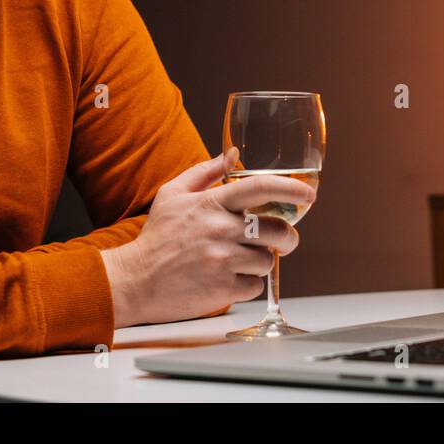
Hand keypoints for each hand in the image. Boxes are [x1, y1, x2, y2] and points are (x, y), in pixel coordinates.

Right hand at [101, 147, 315, 327]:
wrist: (134, 281)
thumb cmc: (157, 236)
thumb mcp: (173, 194)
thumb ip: (205, 172)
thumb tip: (234, 153)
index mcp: (211, 204)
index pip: (259, 188)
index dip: (289, 189)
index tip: (308, 194)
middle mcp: (219, 230)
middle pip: (277, 231)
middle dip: (286, 237)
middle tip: (279, 239)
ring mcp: (222, 261)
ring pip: (268, 260)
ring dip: (261, 261)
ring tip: (241, 260)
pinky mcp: (223, 290)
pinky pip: (255, 285)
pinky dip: (248, 283)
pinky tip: (229, 278)